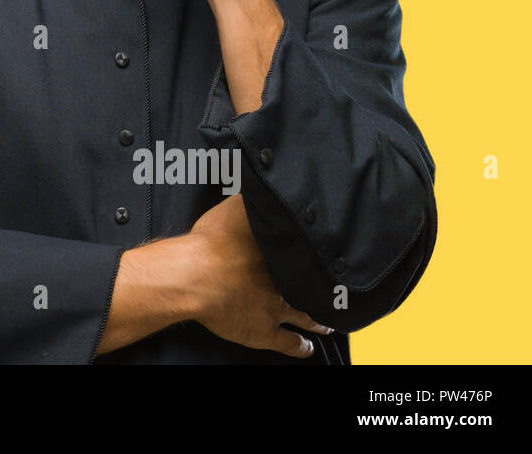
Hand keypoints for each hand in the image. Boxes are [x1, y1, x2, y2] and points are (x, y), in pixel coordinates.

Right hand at [188, 193, 332, 357]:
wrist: (196, 275)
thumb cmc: (211, 242)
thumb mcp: (233, 207)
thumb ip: (252, 199)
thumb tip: (265, 183)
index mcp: (278, 253)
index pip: (305, 254)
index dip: (316, 256)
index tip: (328, 254)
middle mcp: (284, 282)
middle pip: (310, 286)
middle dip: (322, 289)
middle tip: (335, 291)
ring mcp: (276, 308)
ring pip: (307, 316)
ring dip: (318, 321)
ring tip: (329, 324)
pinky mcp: (264, 332)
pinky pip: (289, 342)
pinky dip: (301, 346)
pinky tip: (307, 347)